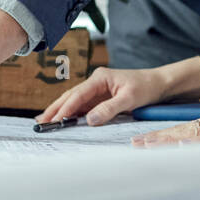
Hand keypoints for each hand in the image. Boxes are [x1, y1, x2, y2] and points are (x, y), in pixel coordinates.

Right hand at [34, 64, 171, 126]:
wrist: (158, 84)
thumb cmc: (145, 88)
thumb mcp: (129, 99)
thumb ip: (109, 109)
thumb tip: (90, 120)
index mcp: (99, 78)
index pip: (78, 95)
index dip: (65, 108)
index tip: (55, 120)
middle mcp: (95, 81)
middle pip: (71, 96)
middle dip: (55, 109)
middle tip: (41, 121)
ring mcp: (97, 89)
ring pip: (74, 100)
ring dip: (61, 110)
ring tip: (45, 120)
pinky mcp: (100, 96)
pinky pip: (83, 105)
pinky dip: (72, 112)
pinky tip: (63, 119)